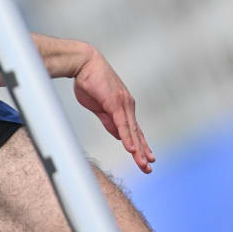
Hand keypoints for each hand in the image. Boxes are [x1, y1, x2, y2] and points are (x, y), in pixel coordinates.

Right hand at [72, 49, 154, 172]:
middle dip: (143, 152)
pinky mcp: (115, 104)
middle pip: (137, 134)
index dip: (140, 145)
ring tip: (143, 164)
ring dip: (138, 149)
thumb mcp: (98, 106)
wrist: (84, 64)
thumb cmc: (89, 81)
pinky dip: (127, 138)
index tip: (145, 158)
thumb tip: (117, 134)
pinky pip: (123, 125)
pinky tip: (131, 149)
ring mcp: (123, 105)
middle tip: (148, 168)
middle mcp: (128, 106)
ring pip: (133, 132)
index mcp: (123, 107)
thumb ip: (108, 121)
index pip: (134, 130)